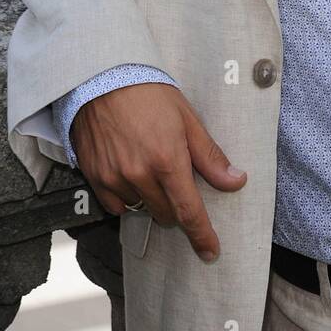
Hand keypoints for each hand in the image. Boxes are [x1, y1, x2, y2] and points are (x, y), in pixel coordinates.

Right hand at [71, 84, 246, 261]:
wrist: (102, 79)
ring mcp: (115, 179)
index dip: (202, 235)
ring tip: (150, 164)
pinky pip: (116, 205)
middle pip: (166, 213)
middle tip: (177, 176)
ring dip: (152, 197)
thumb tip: (236, 180)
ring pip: (142, 208)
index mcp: (168, 160)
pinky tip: (131, 173)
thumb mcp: (187, 119)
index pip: (189, 211)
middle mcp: (140, 175)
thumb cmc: (150, 94)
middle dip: (177, 204)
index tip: (211, 251)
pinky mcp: (95, 178)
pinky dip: (128, 197)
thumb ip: (210, 156)